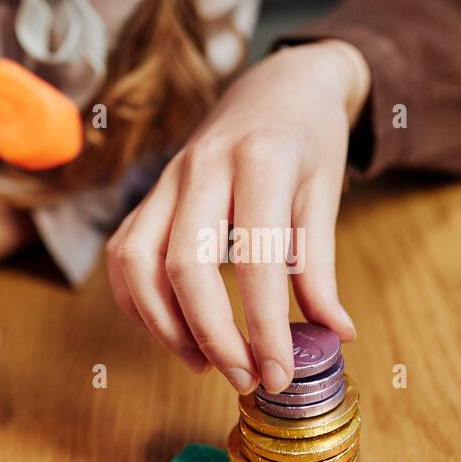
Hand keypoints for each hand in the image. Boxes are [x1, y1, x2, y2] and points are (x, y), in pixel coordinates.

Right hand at [105, 40, 369, 393]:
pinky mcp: (150, 193)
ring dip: (164, 324)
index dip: (265, 326)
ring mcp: (168, 178)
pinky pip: (124, 253)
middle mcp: (203, 167)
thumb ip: (322, 266)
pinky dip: (138, 301)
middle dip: (211, 335)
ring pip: (138, 261)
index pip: (255, 260)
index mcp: (260, 162)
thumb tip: (336, 335)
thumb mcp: (326, 193)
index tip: (279, 375)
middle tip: (243, 378)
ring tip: (203, 362)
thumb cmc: (308, 138)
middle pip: (184, 266)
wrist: (279, 83)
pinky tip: (173, 330)